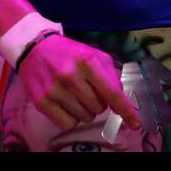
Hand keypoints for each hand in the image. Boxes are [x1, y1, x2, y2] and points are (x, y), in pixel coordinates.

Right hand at [16, 34, 142, 131]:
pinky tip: (65, 104)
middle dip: (98, 102)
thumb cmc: (68, 53)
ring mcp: (55, 90)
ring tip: (73, 95)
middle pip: (99, 107)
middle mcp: (71, 76)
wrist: (34, 47)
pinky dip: (70, 118)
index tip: (135, 124)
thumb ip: (110, 75)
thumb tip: (121, 101)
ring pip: (85, 118)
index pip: (111, 92)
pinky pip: (68, 124)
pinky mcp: (42, 102)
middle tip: (86, 89)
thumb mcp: (92, 54)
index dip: (125, 110)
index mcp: (87, 61)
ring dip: (84, 110)